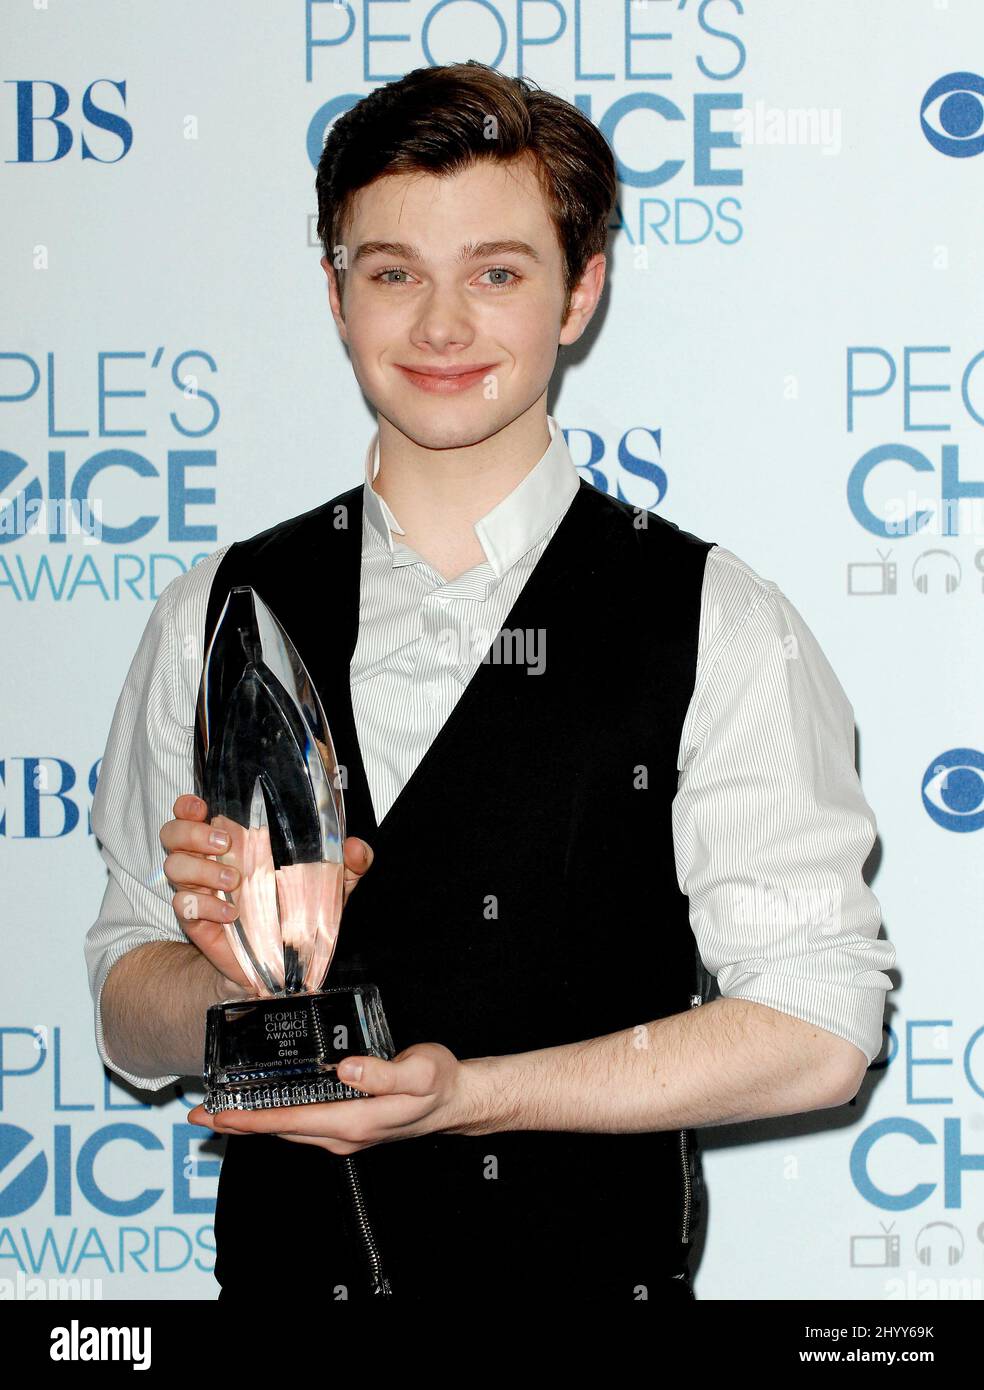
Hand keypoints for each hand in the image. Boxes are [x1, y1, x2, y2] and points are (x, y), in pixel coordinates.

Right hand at [160, 793, 373, 992]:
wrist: (281, 965)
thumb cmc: (298, 913)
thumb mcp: (328, 886)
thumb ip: (346, 865)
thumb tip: (357, 847)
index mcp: (235, 842)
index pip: (191, 812)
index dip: (188, 805)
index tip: (203, 806)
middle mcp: (209, 862)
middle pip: (173, 833)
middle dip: (193, 832)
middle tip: (227, 843)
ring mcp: (200, 891)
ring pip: (174, 866)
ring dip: (202, 868)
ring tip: (237, 879)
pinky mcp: (197, 921)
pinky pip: (184, 904)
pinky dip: (206, 905)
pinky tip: (233, 912)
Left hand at [187, 1043, 484, 1153]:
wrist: (456, 1100)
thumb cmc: (438, 1083)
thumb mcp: (419, 1072)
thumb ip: (384, 1074)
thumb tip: (347, 1069)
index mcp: (353, 1121)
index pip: (290, 1121)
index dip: (251, 1117)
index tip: (219, 1113)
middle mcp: (342, 1133)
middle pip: (279, 1130)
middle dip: (238, 1122)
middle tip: (199, 1112)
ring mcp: (343, 1133)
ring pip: (287, 1129)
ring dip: (253, 1121)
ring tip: (219, 1111)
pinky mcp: (347, 1125)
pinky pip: (301, 1124)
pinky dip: (275, 1117)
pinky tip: (266, 1106)